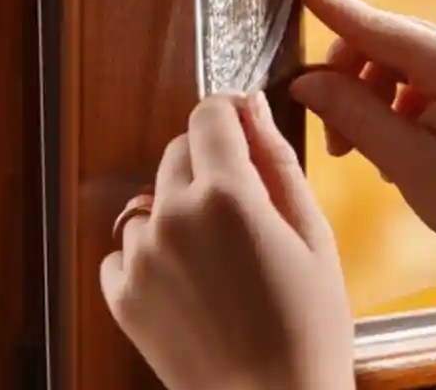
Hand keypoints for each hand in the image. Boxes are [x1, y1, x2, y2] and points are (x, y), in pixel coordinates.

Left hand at [101, 93, 353, 389]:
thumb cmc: (308, 329)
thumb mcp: (314, 235)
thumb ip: (277, 161)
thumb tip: (252, 106)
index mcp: (228, 195)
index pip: (209, 115)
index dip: (229, 115)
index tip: (242, 130)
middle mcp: (174, 217)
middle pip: (178, 152)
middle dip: (209, 166)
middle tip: (246, 212)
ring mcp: (141, 258)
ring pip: (151, 202)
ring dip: (178, 213)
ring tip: (219, 260)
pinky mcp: (121, 295)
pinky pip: (125, 251)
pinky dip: (152, 256)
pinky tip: (191, 285)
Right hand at [290, 0, 435, 263]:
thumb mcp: (408, 163)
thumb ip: (353, 114)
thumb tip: (304, 81)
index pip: (373, 24)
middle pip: (379, 44)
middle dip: (345, 86)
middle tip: (335, 144)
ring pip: (393, 62)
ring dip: (367, 100)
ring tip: (363, 154)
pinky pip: (415, 77)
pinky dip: (393, 106)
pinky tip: (394, 150)